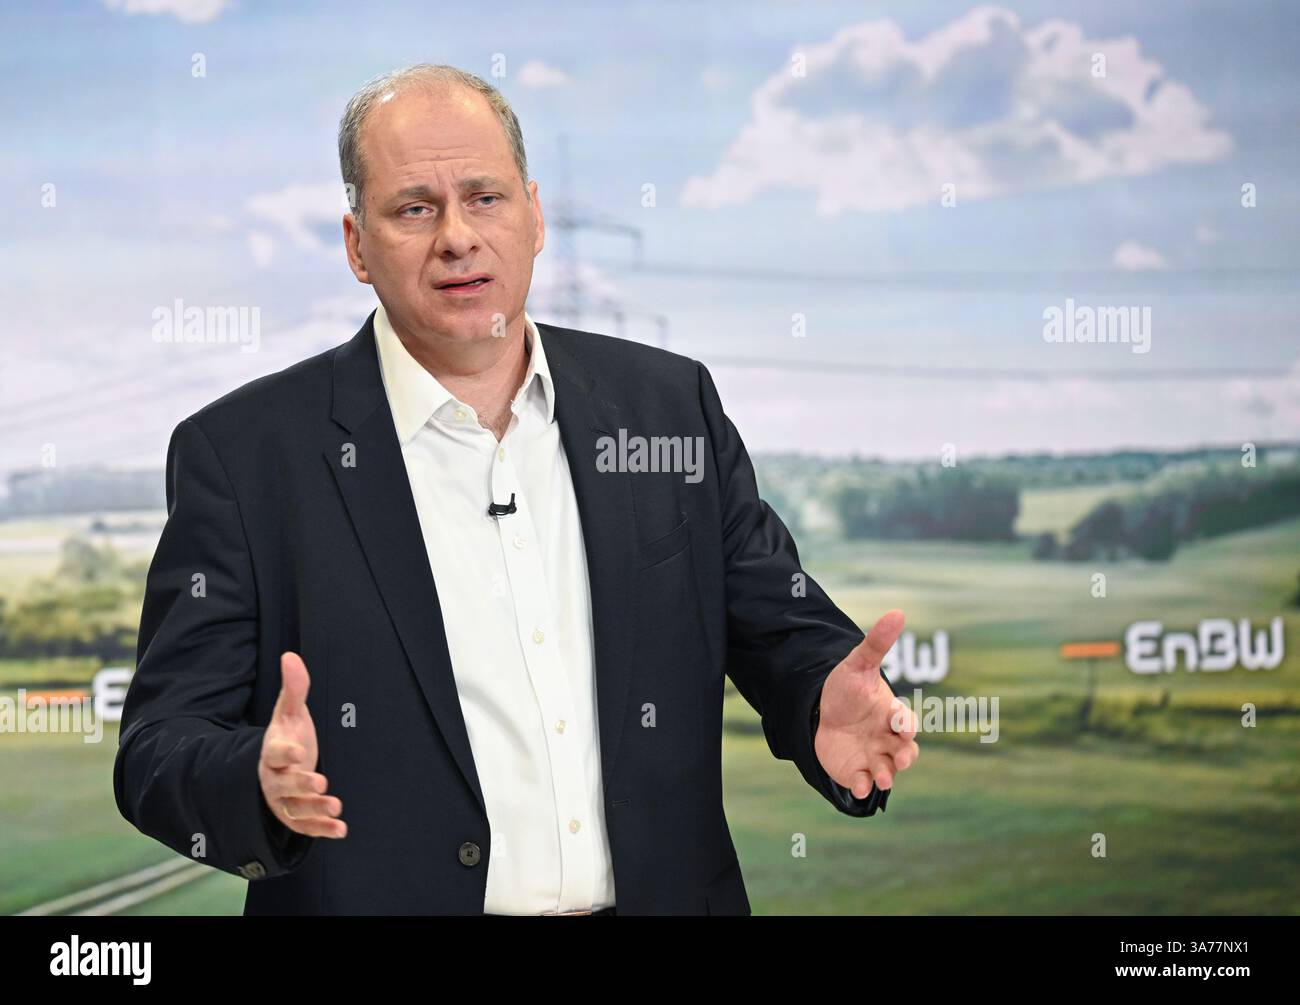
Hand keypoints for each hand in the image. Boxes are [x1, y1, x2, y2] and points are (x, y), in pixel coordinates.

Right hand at [258, 652, 346, 837]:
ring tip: (336, 807)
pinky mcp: (295, 816)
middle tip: (321, 783)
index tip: (297, 752)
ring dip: (314, 810)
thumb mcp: (291, 712)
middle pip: (284, 785)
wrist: (283, 764)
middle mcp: (274, 778)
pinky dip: (322, 829)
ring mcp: (283, 800)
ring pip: (295, 809)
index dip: (285, 753)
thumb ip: (294, 688)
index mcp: (272, 751)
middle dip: (301, 785)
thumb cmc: (289, 735)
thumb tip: (291, 656)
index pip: (274, 752)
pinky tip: (342, 829)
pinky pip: (305, 826)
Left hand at [813, 609, 919, 799]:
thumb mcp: (858, 664)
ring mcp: (873, 758)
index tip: (901, 724)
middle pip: (906, 752)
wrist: (820, 712)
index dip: (905, 723)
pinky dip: (864, 787)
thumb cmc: (847, 689)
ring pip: (888, 771)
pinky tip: (859, 787)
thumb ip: (877, 643)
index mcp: (892, 714)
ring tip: (881, 779)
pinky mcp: (857, 772)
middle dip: (905, 757)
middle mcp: (887, 739)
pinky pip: (864, 783)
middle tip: (900, 759)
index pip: (906, 721)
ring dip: (887, 776)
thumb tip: (897, 612)